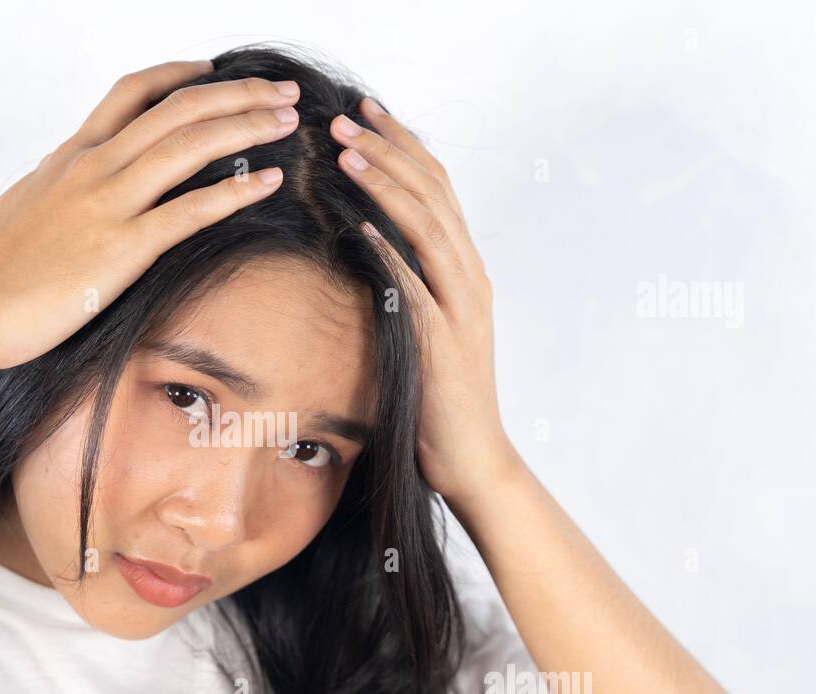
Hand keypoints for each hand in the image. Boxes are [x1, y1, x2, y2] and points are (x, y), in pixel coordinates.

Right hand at [0, 60, 302, 370]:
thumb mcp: (23, 204)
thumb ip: (56, 182)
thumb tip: (68, 172)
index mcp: (72, 155)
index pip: (133, 93)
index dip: (180, 76)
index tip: (214, 72)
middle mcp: (95, 167)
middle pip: (177, 108)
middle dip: (237, 93)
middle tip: (281, 90)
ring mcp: (110, 204)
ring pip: (190, 145)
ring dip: (247, 126)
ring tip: (288, 121)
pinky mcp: (123, 249)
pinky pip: (191, 210)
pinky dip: (236, 192)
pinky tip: (269, 182)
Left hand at [328, 99, 521, 503]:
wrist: (471, 457)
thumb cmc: (437, 396)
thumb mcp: (421, 326)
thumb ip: (404, 283)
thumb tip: (361, 246)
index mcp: (466, 270)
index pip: (438, 189)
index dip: (402, 145)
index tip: (365, 112)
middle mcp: (470, 278)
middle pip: (434, 193)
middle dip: (388, 148)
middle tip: (344, 116)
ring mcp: (462, 308)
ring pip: (429, 227)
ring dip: (385, 184)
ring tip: (345, 151)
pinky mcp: (444, 341)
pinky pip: (416, 287)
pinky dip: (389, 251)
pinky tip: (359, 225)